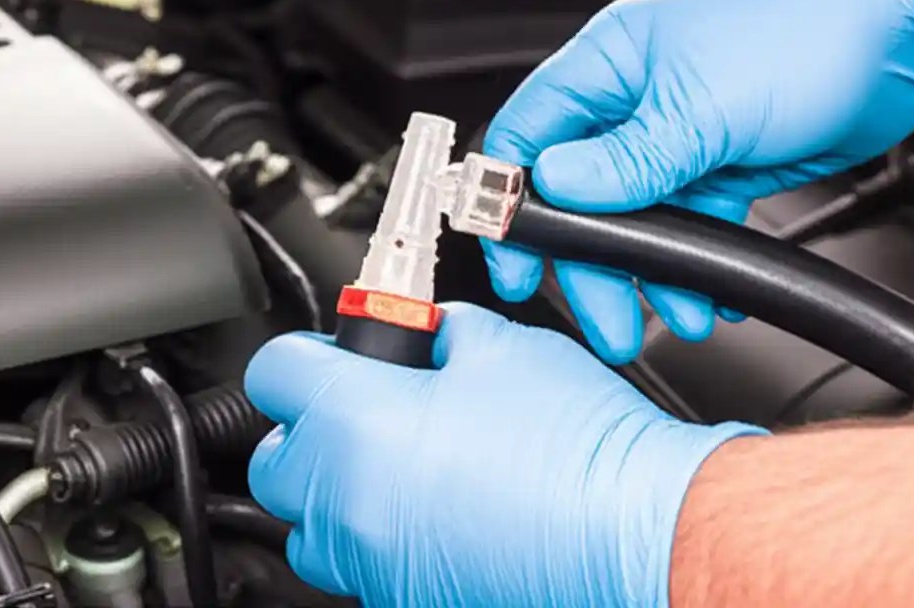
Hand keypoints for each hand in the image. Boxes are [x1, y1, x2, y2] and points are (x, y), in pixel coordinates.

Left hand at [245, 304, 762, 606]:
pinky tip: (441, 516)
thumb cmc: (581, 448)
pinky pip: (364, 566)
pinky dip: (385, 540)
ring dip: (340, 493)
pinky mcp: (404, 602)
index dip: (310, 354)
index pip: (274, 372)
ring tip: (404, 468)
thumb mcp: (504, 348)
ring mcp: (371, 565)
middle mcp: (346, 502)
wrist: (639, 535)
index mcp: (355, 423)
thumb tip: (425, 333)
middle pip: (279, 459)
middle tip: (369, 411)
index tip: (335, 355)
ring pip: (314, 527)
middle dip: (313, 430)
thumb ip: (441, 333)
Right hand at [484, 0, 913, 363]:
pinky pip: (692, 223)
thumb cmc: (805, 27)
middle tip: (605, 317)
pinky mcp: (722, 163)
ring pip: (639, 219)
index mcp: (608, 65)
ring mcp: (678, 134)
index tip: (514, 261)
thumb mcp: (700, 106)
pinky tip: (714, 294)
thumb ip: (624, 158)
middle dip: (592, 263)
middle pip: (581, 195)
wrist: (902, 29)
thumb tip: (555, 186)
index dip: (509, 200)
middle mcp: (634, 101)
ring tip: (677, 315)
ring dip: (655, 272)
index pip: (528, 136)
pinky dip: (700, 263)